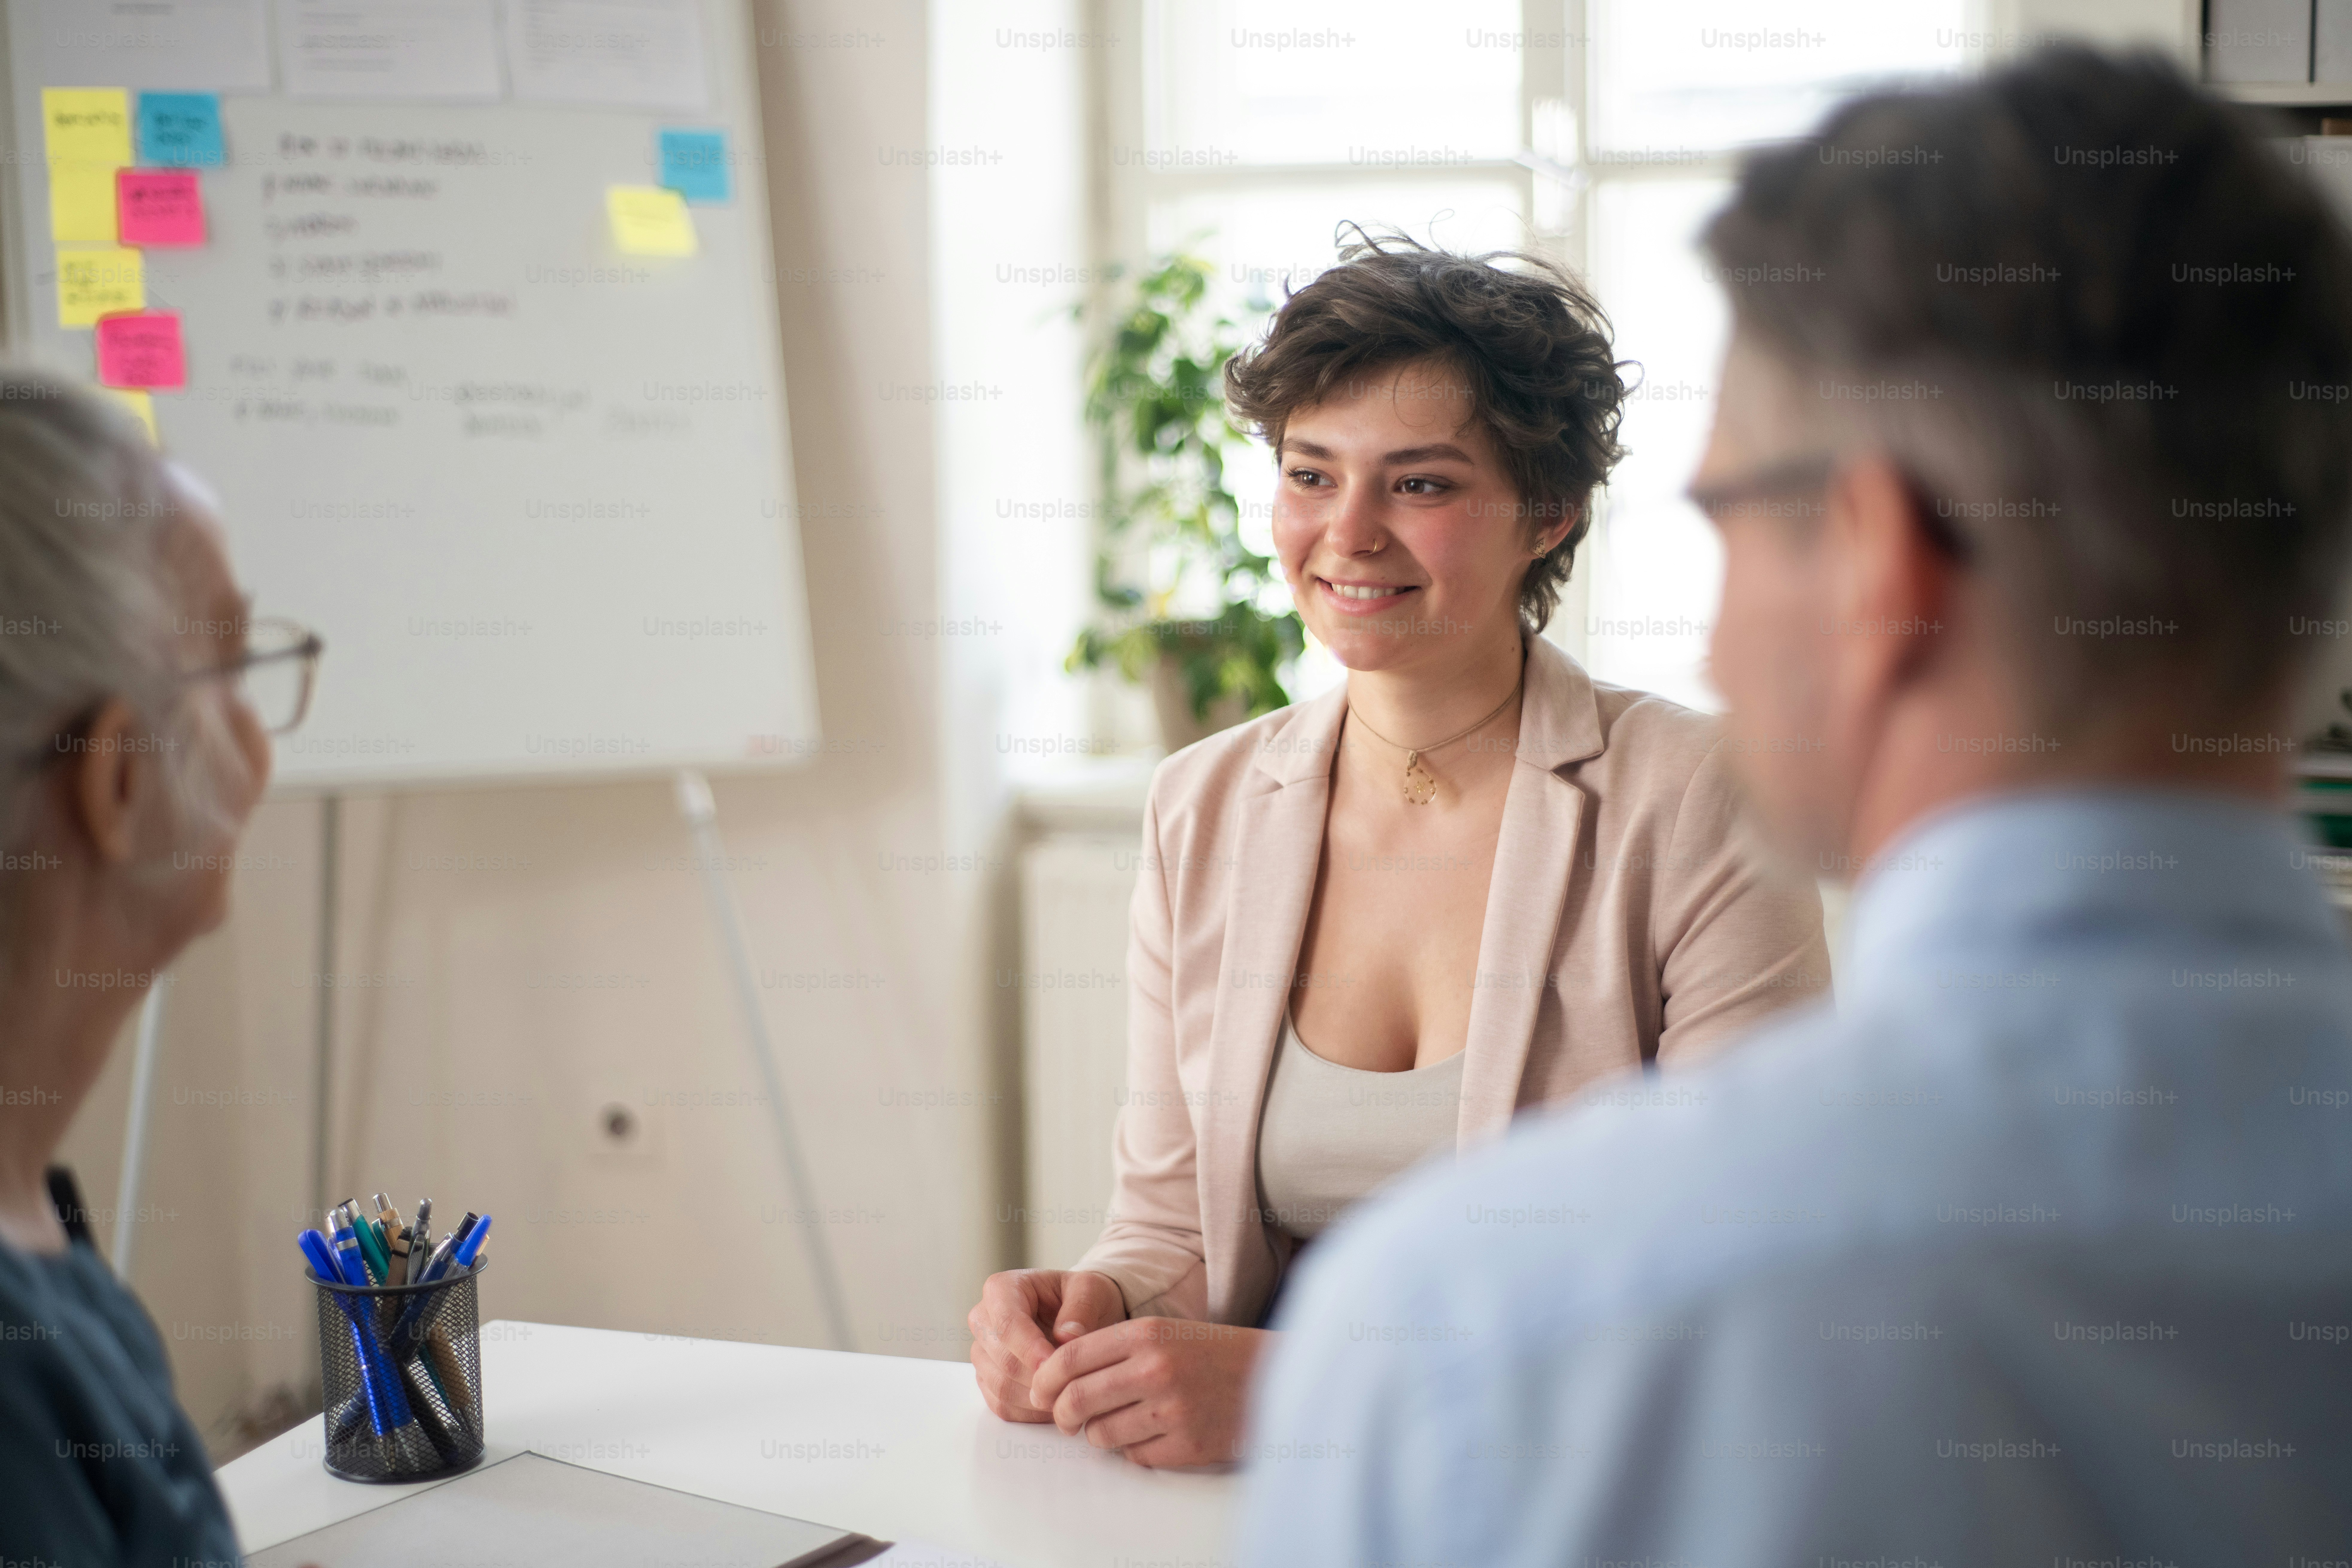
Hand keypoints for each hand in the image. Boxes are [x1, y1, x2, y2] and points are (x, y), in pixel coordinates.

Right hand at [968, 1269, 1126, 1421]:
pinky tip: (1055, 1405)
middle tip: (1072, 1386)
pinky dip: (1029, 1412)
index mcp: (1001, 1289)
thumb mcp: (1090, 1289)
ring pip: (1000, 1386)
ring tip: (1069, 1395)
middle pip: (1003, 1359)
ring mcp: (983, 1352)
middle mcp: (983, 1319)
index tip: (1057, 1366)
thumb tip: (1066, 1337)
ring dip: (1036, 1399)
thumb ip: (1081, 1308)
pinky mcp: (988, 1378)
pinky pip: (1001, 1405)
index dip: (1031, 1350)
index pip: (1007, 1324)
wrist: (1077, 1315)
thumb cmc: (1081, 1298)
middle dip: (1039, 1378)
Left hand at [1029, 1317, 1271, 1468]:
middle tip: (1065, 1419)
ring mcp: (1171, 1410)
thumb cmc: (1207, 1354)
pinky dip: (1135, 1449)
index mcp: (1145, 1334)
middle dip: (1061, 1415)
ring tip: (1123, 1421)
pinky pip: (1133, 1456)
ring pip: (1099, 1435)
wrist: (1271, 1376)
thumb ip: (1111, 1349)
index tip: (1038, 1391)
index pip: (1069, 1358)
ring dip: (1100, 1434)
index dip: (1044, 1380)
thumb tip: (1055, 1378)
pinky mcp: (1186, 1445)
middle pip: (1074, 1401)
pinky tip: (1156, 1433)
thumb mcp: (1162, 1333)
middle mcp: (1154, 1369)